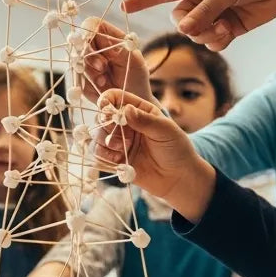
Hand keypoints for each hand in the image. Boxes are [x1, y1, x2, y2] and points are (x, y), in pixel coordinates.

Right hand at [80, 17, 153, 100]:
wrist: (130, 100)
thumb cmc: (134, 76)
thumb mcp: (133, 60)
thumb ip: (117, 47)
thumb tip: (101, 37)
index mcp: (106, 34)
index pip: (91, 24)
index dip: (87, 32)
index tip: (90, 43)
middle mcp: (92, 46)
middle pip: (78, 42)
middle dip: (90, 56)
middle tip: (103, 68)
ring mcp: (83, 62)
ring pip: (76, 61)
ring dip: (90, 73)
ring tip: (105, 82)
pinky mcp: (79, 78)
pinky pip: (76, 78)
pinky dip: (88, 84)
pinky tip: (100, 88)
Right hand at [94, 89, 214, 220]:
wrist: (178, 178)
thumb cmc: (176, 149)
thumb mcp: (165, 130)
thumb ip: (145, 120)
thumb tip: (126, 109)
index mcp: (138, 110)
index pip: (116, 98)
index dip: (107, 100)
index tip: (104, 106)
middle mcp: (126, 124)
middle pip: (102, 116)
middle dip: (105, 125)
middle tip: (117, 136)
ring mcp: (119, 141)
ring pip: (97, 135)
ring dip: (104, 141)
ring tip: (120, 150)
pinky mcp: (115, 158)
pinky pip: (98, 153)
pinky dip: (103, 155)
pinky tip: (117, 160)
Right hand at [123, 0, 275, 50]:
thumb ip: (206, 10)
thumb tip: (183, 30)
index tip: (124, 6)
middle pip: (180, 19)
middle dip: (191, 26)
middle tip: (210, 23)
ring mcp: (216, 14)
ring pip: (197, 35)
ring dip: (207, 36)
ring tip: (226, 27)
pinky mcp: (231, 27)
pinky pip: (213, 42)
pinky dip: (218, 42)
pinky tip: (231, 32)